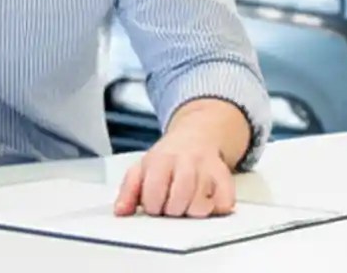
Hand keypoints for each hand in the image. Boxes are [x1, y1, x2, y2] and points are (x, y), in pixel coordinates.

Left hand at [114, 128, 234, 217]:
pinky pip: (224, 203)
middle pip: (178, 202)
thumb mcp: (142, 168)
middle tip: (169, 204)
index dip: (152, 205)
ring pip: (200, 206)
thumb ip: (129, 190)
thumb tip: (121, 211)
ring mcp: (207, 168)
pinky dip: (216, 208)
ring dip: (191, 211)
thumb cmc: (167, 157)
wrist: (196, 136)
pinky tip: (206, 200)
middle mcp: (186, 161)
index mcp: (162, 159)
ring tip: (185, 202)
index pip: (153, 194)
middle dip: (171, 210)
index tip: (153, 202)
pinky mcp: (225, 176)